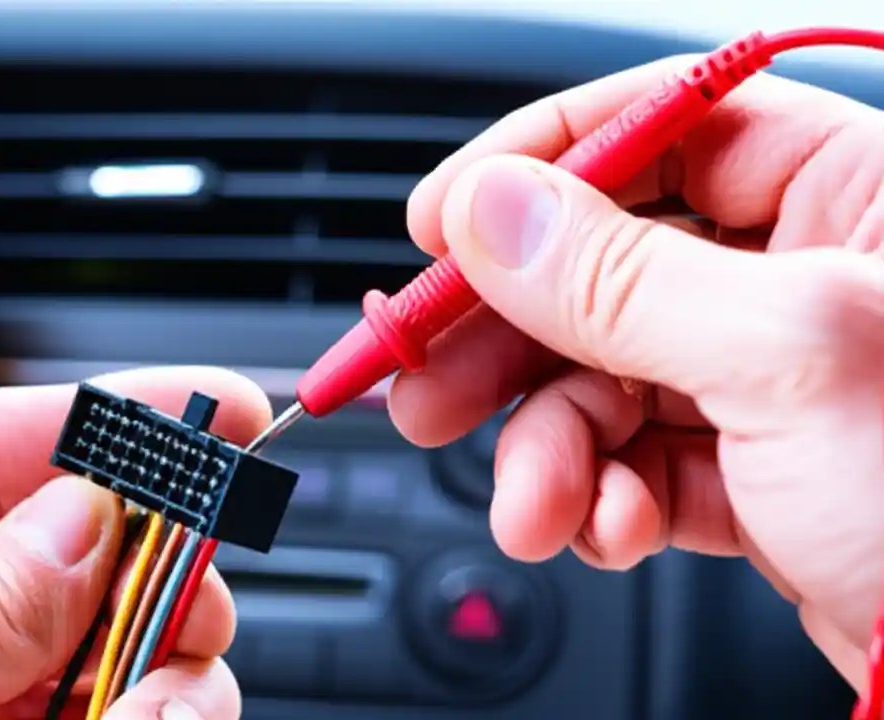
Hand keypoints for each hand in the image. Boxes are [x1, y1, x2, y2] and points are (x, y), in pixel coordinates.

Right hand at [389, 58, 883, 690]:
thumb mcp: (784, 360)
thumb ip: (618, 276)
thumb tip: (491, 210)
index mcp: (850, 195)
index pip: (663, 128)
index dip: (538, 165)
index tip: (440, 219)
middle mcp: (804, 275)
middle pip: (601, 264)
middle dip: (507, 339)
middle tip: (426, 381)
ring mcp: (772, 378)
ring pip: (601, 377)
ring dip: (547, 447)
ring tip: (532, 504)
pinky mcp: (753, 470)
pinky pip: (633, 460)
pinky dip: (601, 500)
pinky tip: (611, 527)